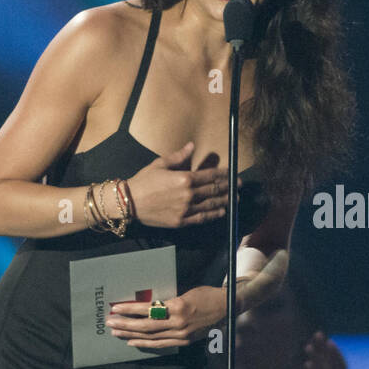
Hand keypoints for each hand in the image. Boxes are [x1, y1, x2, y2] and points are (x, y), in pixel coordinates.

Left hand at [106, 284, 226, 347]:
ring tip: (117, 333)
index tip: (116, 309)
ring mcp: (181, 335)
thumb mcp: (185, 293)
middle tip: (110, 323)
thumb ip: (167, 301)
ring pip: (151, 337)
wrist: (226, 308)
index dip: (130, 310)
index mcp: (178, 307)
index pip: (148, 309)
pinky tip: (133, 343)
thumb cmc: (205, 296)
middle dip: (125, 325)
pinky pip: (161, 344)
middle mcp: (178, 323)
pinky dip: (145, 344)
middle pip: (146, 326)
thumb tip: (146, 306)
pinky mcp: (184, 341)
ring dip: (131, 336)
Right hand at [125, 142, 239, 228]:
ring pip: (211, 205)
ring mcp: (186, 210)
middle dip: (229, 188)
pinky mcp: (181, 221)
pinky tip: (221, 212)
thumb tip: (192, 146)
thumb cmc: (143, 181)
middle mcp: (188, 195)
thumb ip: (179, 156)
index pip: (210, 176)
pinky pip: (202, 218)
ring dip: (225, 202)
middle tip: (240, 186)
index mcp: (184, 178)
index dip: (224, 175)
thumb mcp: (160, 164)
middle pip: (214, 191)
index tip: (233, 174)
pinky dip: (213, 215)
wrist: (129, 202)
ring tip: (235, 200)